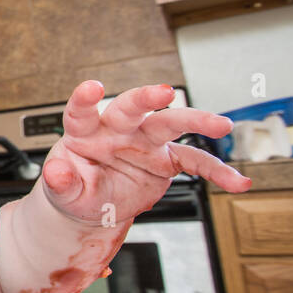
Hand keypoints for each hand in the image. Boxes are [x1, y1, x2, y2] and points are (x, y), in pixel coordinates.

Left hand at [41, 80, 250, 224]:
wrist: (93, 204)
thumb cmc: (74, 189)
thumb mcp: (63, 193)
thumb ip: (60, 183)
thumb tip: (56, 173)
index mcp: (85, 133)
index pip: (81, 112)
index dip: (85, 99)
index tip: (92, 88)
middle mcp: (117, 130)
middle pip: (132, 107)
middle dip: (147, 97)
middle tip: (163, 92)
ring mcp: (144, 142)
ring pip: (170, 124)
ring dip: (196, 121)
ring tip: (221, 125)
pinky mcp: (165, 160)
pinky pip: (194, 162)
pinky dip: (216, 172)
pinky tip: (236, 181)